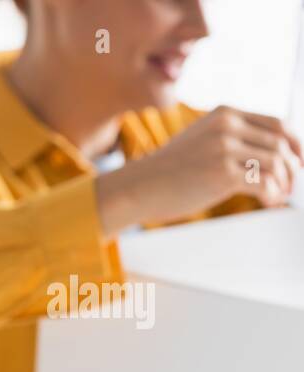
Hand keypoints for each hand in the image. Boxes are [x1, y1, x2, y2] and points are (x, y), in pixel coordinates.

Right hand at [97, 105, 303, 234]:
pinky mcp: (224, 173)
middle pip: (281, 143)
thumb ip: (229, 139)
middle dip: (292, 167)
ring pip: (277, 163)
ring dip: (284, 183)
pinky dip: (272, 195)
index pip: (277, 123)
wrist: (138, 187)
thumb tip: (266, 155)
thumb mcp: (200, 141)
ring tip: (279, 197)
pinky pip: (264, 183)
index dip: (295, 143)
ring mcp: (226, 148)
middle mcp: (228, 126)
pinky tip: (268, 203)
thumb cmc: (166, 172)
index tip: (299, 161)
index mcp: (225, 114)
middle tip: (290, 185)